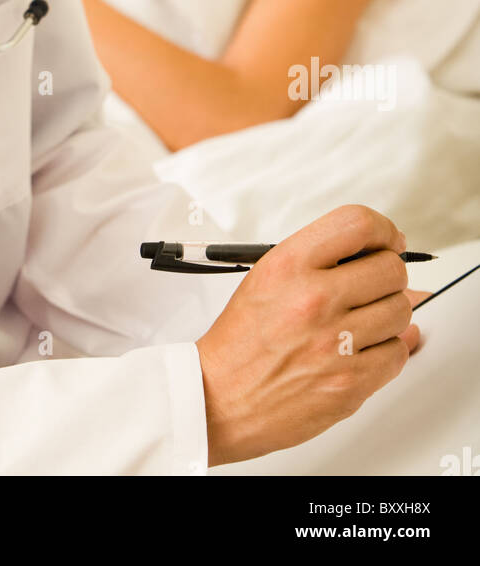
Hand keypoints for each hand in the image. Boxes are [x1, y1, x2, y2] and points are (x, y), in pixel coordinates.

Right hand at [195, 205, 424, 466]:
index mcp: (290, 266)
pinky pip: (398, 353)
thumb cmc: (243, 340)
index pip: (358, 225)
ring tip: (363, 320)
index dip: (383, 230)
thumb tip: (380, 253)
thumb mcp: (269, 276)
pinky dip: (387, 350)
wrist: (221, 397)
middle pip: (390, 269)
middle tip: (374, 285)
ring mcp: (335, 343)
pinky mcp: (350, 382)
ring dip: (389, 313)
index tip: (388, 241)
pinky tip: (362, 348)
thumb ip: (321, 258)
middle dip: (389, 275)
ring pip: (402, 311)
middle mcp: (314, 300)